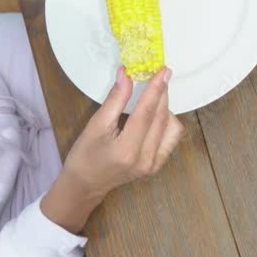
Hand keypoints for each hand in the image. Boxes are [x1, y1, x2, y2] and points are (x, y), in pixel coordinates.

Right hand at [41, 66, 183, 231]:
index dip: (155, 89)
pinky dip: (166, 123)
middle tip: (160, 75)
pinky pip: (170, 139)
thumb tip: (127, 74)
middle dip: (162, 94)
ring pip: (172, 128)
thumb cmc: (85, 155)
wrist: (86, 185)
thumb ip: (115, 100)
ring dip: (165, 109)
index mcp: (127, 150)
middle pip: (161, 119)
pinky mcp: (157, 165)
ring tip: (153, 96)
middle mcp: (145, 159)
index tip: (163, 71)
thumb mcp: (95, 125)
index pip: (146, 114)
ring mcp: (154, 164)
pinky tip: (155, 114)